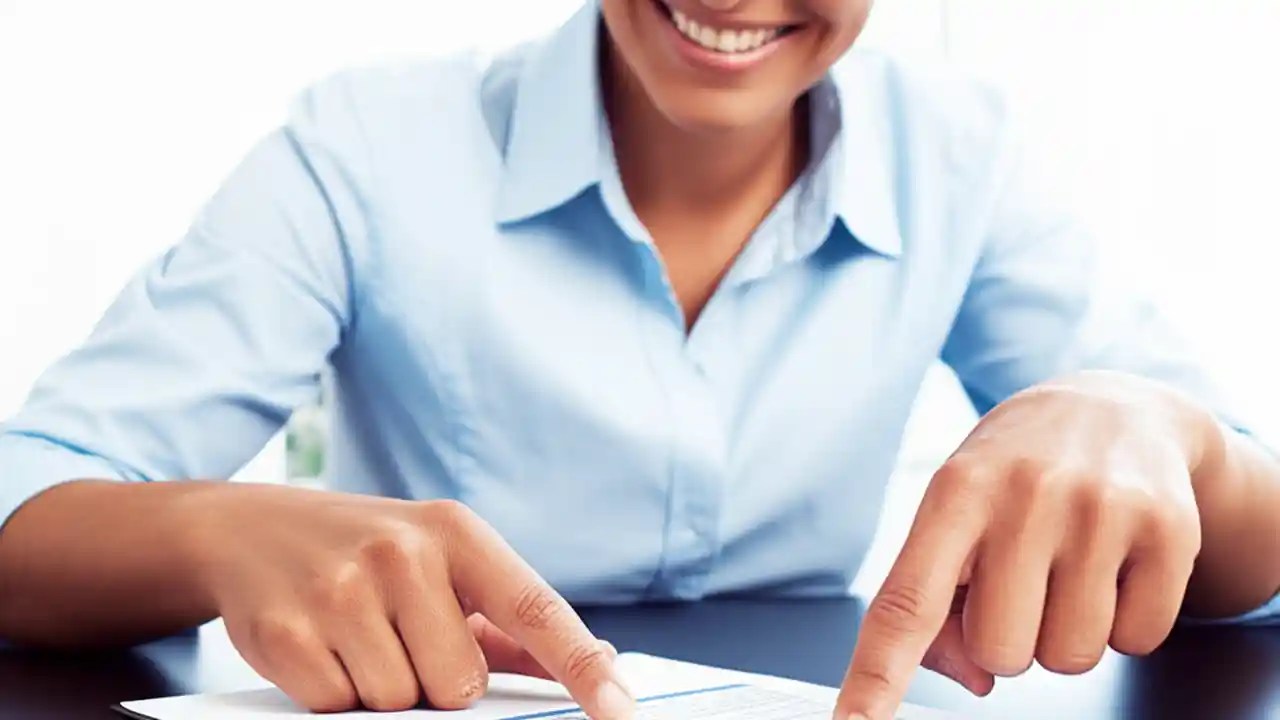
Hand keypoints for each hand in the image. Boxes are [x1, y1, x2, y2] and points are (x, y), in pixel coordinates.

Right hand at [187, 485, 633, 717]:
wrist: (251, 528)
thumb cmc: (368, 550)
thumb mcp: (442, 561)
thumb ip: (511, 621)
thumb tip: (593, 661)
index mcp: (457, 533)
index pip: (535, 607)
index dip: (580, 664)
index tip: (619, 709)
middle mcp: (402, 553)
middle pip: (460, 683)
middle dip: (438, 682)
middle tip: (405, 640)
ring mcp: (341, 590)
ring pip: (398, 702)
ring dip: (383, 689)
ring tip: (359, 638)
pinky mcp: (287, 632)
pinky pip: (336, 708)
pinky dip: (332, 694)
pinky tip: (320, 646)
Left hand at [834, 372, 1212, 719]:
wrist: (1116, 406)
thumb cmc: (1017, 472)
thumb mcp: (957, 513)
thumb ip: (940, 600)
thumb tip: (973, 678)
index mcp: (955, 492)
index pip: (906, 603)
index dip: (876, 675)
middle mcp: (1026, 495)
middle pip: (999, 652)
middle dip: (1008, 638)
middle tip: (1023, 580)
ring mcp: (1101, 510)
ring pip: (1069, 659)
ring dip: (1066, 633)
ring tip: (1069, 567)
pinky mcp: (1169, 530)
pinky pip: (1138, 642)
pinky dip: (1126, 623)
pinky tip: (1116, 564)